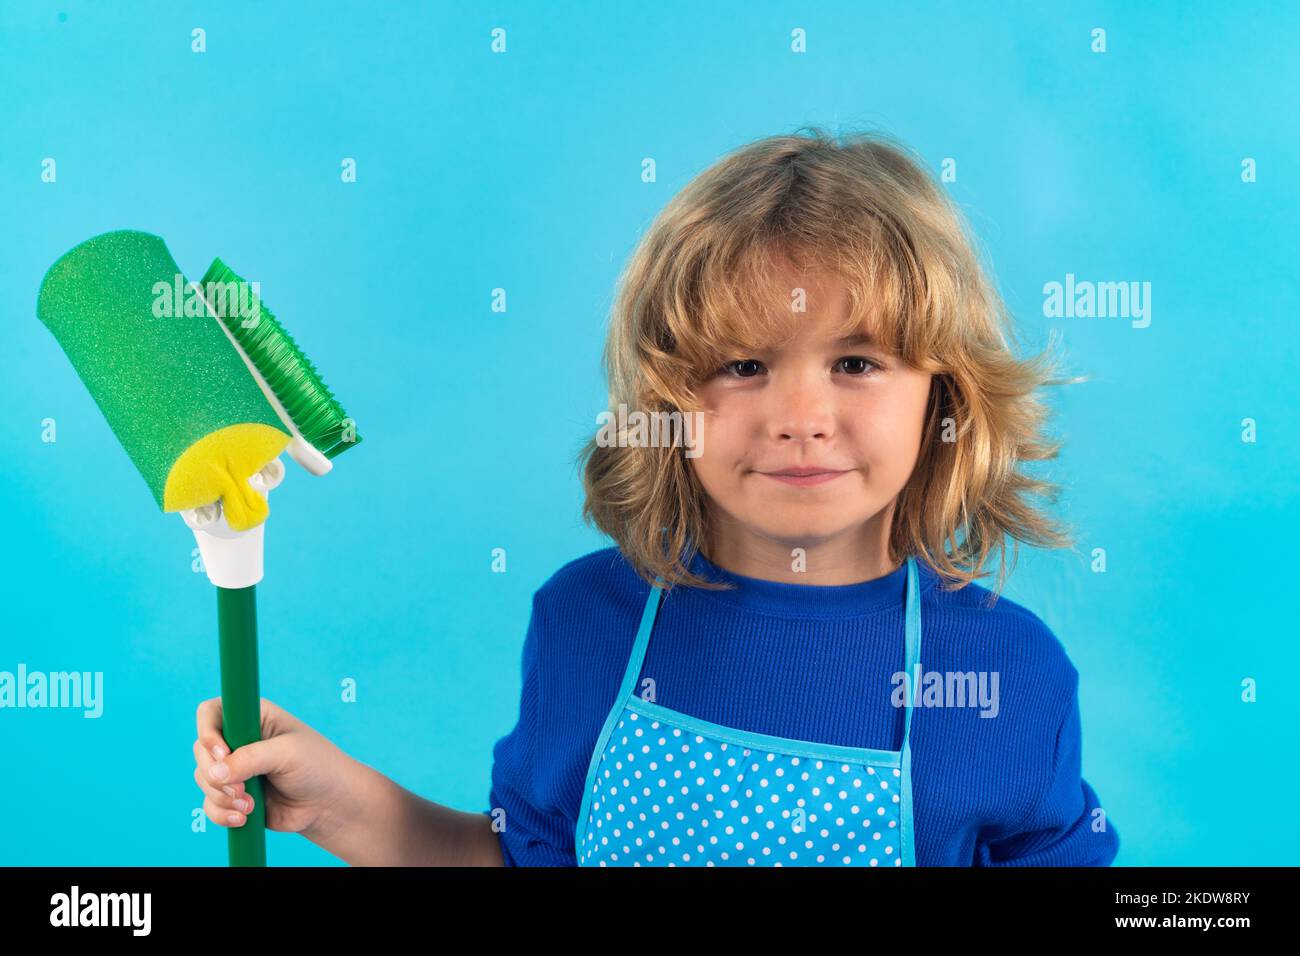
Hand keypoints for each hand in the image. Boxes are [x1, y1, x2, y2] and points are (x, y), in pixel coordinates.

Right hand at [192, 696, 361, 839]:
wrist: (329, 805)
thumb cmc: (317, 767)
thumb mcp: (288, 754)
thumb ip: (251, 758)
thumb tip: (215, 773)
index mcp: (253, 717)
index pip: (211, 712)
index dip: (207, 731)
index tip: (222, 753)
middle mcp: (239, 740)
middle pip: (201, 749)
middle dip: (214, 773)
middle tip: (240, 789)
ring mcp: (235, 769)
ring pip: (203, 779)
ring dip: (221, 796)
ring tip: (249, 806)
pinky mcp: (234, 796)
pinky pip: (209, 804)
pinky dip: (221, 813)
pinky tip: (243, 818)